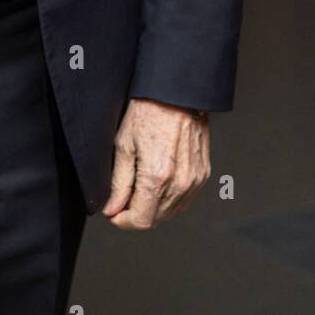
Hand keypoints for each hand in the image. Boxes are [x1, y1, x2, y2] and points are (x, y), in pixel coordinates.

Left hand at [101, 98, 209, 229]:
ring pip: (170, 212)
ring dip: (152, 207)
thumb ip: (119, 183)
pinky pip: (184, 200)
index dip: (123, 221)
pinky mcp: (202, 174)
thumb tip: (112, 209)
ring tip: (139, 186)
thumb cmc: (149, 112)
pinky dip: (168, 199)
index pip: (141, 220)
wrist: (177, 94)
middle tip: (122, 197)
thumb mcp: (124, 144)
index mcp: (158, 176)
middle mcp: (180, 183)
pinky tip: (157, 183)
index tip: (113, 212)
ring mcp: (194, 180)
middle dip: (136, 213)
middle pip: (156, 219)